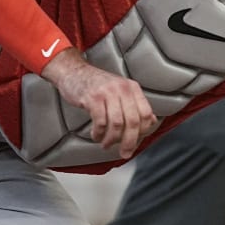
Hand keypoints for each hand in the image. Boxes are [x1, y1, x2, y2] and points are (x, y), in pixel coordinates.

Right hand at [42, 49, 156, 157]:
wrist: (73, 71)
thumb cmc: (96, 84)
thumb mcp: (120, 90)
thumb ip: (135, 104)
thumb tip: (151, 122)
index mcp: (132, 88)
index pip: (146, 114)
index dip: (142, 132)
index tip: (136, 142)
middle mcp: (122, 89)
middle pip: (133, 121)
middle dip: (129, 142)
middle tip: (125, 153)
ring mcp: (107, 93)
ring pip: (117, 124)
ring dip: (112, 139)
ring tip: (106, 144)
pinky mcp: (92, 98)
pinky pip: (100, 122)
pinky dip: (99, 133)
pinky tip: (96, 135)